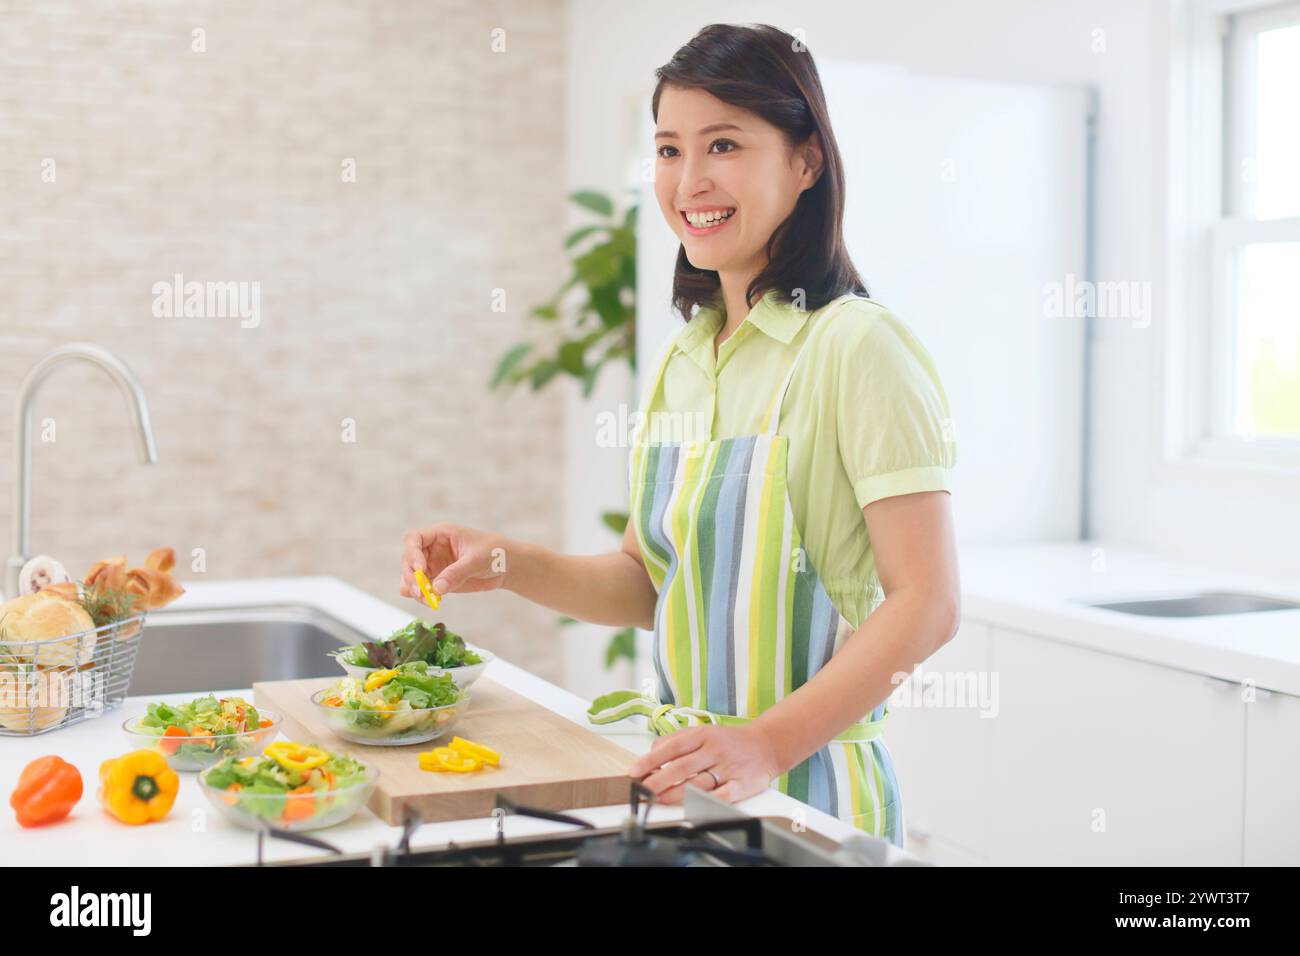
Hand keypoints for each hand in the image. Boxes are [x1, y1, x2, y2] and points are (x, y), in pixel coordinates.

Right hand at [400, 524, 507, 600]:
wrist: (505, 566)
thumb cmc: (494, 552)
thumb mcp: (477, 560)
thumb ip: (457, 572)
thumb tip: (437, 588)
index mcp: (440, 534)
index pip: (414, 539)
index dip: (412, 554)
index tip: (420, 570)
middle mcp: (432, 549)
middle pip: (408, 560)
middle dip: (411, 576)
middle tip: (421, 592)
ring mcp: (433, 566)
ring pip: (410, 577)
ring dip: (412, 589)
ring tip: (426, 599)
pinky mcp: (437, 581)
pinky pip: (421, 590)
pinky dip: (421, 597)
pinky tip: (431, 602)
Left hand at [627, 724, 781, 805]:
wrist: (766, 745)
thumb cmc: (728, 741)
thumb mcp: (702, 731)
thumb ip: (675, 740)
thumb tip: (651, 752)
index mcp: (703, 735)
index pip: (672, 747)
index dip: (651, 760)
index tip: (634, 771)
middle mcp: (714, 750)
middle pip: (682, 767)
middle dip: (659, 780)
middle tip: (642, 790)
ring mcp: (728, 768)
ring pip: (699, 784)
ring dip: (677, 794)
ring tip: (659, 799)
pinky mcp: (742, 784)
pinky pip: (724, 795)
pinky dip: (709, 802)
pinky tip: (694, 806)